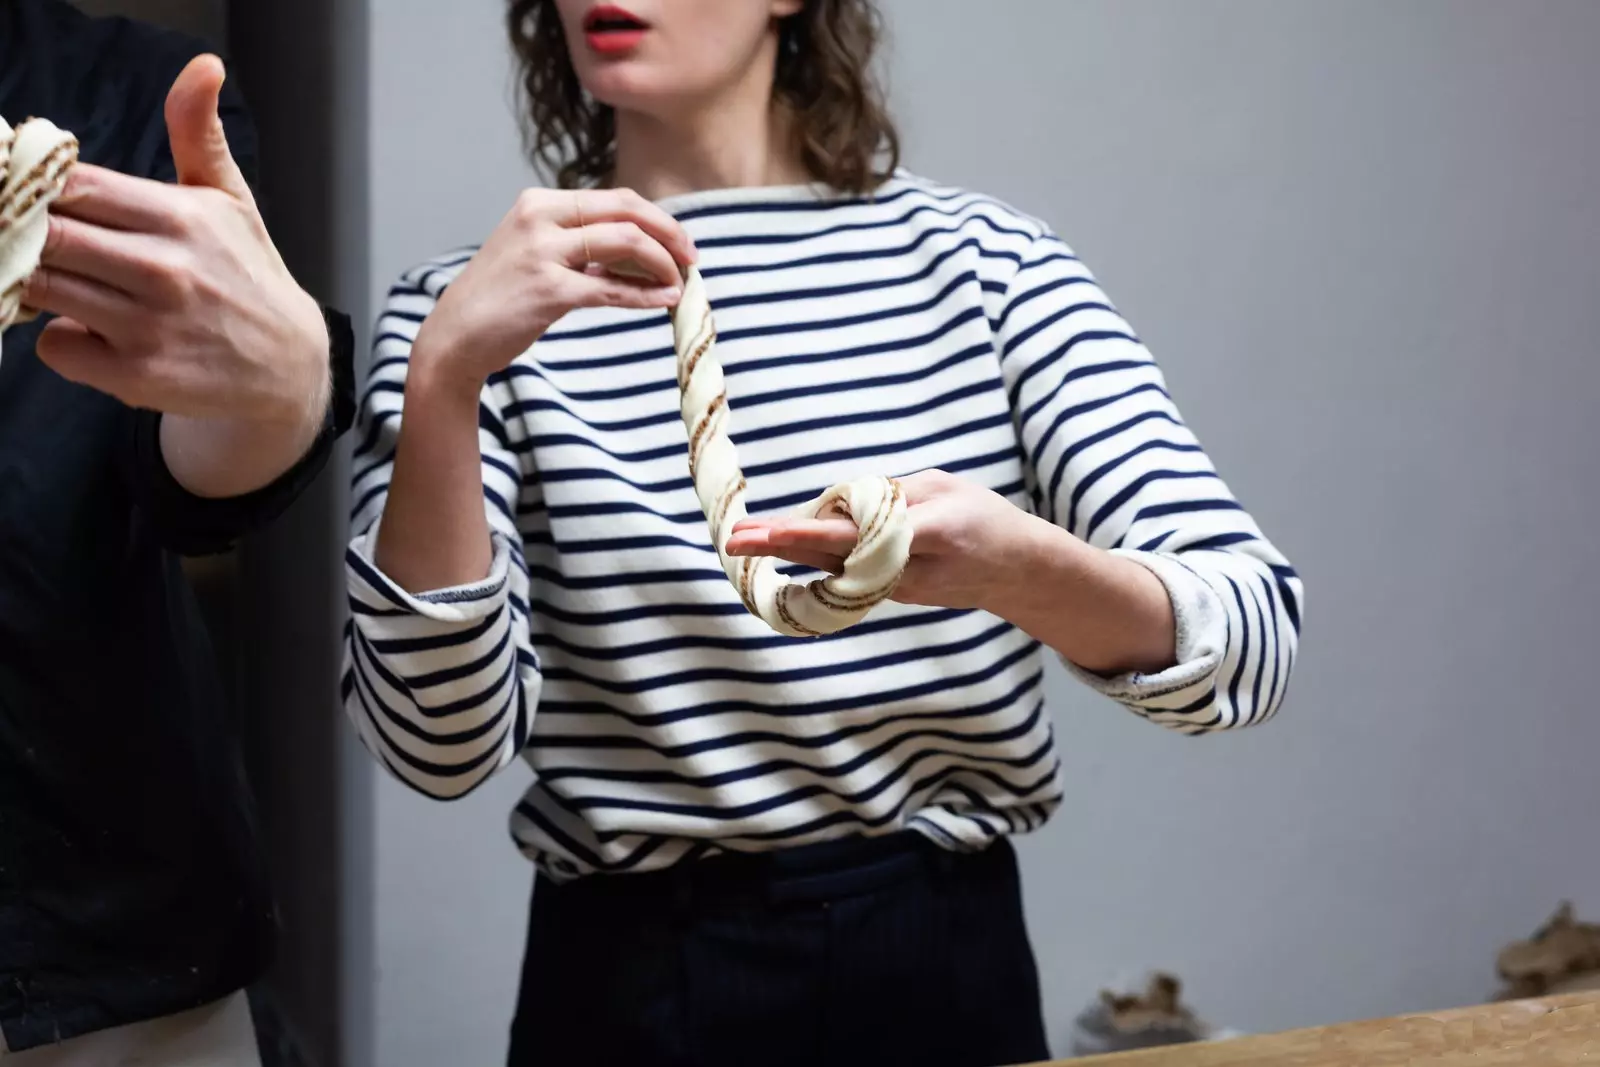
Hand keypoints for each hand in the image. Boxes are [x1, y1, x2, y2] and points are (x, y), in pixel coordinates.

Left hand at [25, 54, 328, 429]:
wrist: (288, 366)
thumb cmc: (248, 276)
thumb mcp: (230, 201)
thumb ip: (198, 133)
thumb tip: (204, 66)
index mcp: (181, 218)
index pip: (74, 185)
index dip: (38, 187)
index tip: (32, 194)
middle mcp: (164, 270)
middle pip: (47, 236)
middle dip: (27, 236)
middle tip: (36, 240)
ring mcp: (148, 326)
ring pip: (40, 289)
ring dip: (38, 284)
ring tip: (69, 282)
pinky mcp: (137, 375)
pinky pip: (56, 347)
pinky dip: (63, 341)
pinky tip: (96, 334)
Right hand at [411, 185, 696, 387]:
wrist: (455, 337)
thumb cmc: (500, 300)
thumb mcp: (535, 254)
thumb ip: (580, 246)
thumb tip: (639, 250)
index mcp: (539, 203)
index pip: (616, 198)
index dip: (657, 219)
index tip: (679, 243)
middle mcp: (540, 217)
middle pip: (627, 210)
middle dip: (668, 233)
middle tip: (692, 258)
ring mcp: (542, 252)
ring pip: (625, 243)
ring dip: (662, 264)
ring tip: (679, 284)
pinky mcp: (548, 290)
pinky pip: (611, 289)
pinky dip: (645, 295)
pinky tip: (663, 302)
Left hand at [725, 469, 1042, 611]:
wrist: (1016, 571)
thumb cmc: (984, 518)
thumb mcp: (945, 488)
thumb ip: (892, 495)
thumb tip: (840, 504)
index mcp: (927, 533)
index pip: (857, 533)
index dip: (809, 532)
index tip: (769, 531)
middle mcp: (904, 568)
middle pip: (831, 556)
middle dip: (781, 546)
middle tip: (734, 538)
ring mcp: (894, 587)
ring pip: (832, 565)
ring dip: (788, 551)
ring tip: (746, 539)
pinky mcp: (888, 591)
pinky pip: (844, 570)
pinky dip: (813, 556)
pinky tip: (781, 547)